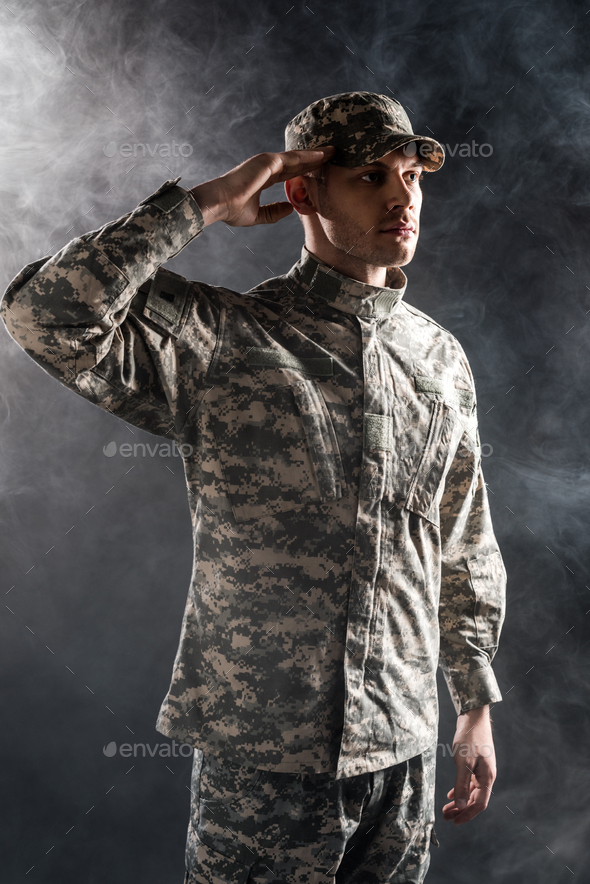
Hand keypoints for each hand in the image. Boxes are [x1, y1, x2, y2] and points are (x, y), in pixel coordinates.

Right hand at [189, 147, 335, 227]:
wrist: (218, 204)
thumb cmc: (231, 210)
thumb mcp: (257, 215)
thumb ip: (273, 212)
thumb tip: (290, 210)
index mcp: (264, 178)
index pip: (290, 173)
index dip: (306, 171)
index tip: (320, 171)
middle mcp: (267, 167)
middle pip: (297, 162)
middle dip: (315, 159)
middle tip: (333, 156)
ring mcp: (267, 162)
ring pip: (297, 157)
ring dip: (315, 154)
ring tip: (333, 152)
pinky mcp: (267, 161)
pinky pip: (292, 158)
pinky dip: (308, 156)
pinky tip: (322, 155)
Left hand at [442, 704, 496, 825]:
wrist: (474, 717)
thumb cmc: (470, 738)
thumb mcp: (463, 762)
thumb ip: (462, 784)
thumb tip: (461, 805)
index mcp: (487, 778)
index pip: (479, 804)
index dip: (467, 815)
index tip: (454, 822)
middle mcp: (487, 776)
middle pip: (475, 800)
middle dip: (461, 810)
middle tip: (446, 817)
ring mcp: (482, 770)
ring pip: (471, 792)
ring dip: (460, 801)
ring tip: (447, 808)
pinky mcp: (477, 763)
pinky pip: (470, 782)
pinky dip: (461, 789)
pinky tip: (452, 794)